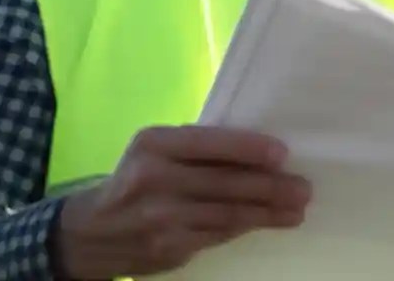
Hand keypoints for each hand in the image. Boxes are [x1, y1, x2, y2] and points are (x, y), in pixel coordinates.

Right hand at [52, 125, 310, 277]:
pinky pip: (217, 236)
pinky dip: (246, 228)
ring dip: (267, 212)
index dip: (247, 149)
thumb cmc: (135, 179)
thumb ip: (193, 147)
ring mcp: (162, 219)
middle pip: (223, 183)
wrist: (90, 232)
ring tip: (296, 208)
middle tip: (303, 188)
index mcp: (153, 145)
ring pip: (226, 214)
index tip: (282, 154)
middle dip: (269, 187)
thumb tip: (255, 149)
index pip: (208, 144)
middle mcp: (155, 180)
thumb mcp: (152, 150)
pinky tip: (268, 222)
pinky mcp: (169, 249)